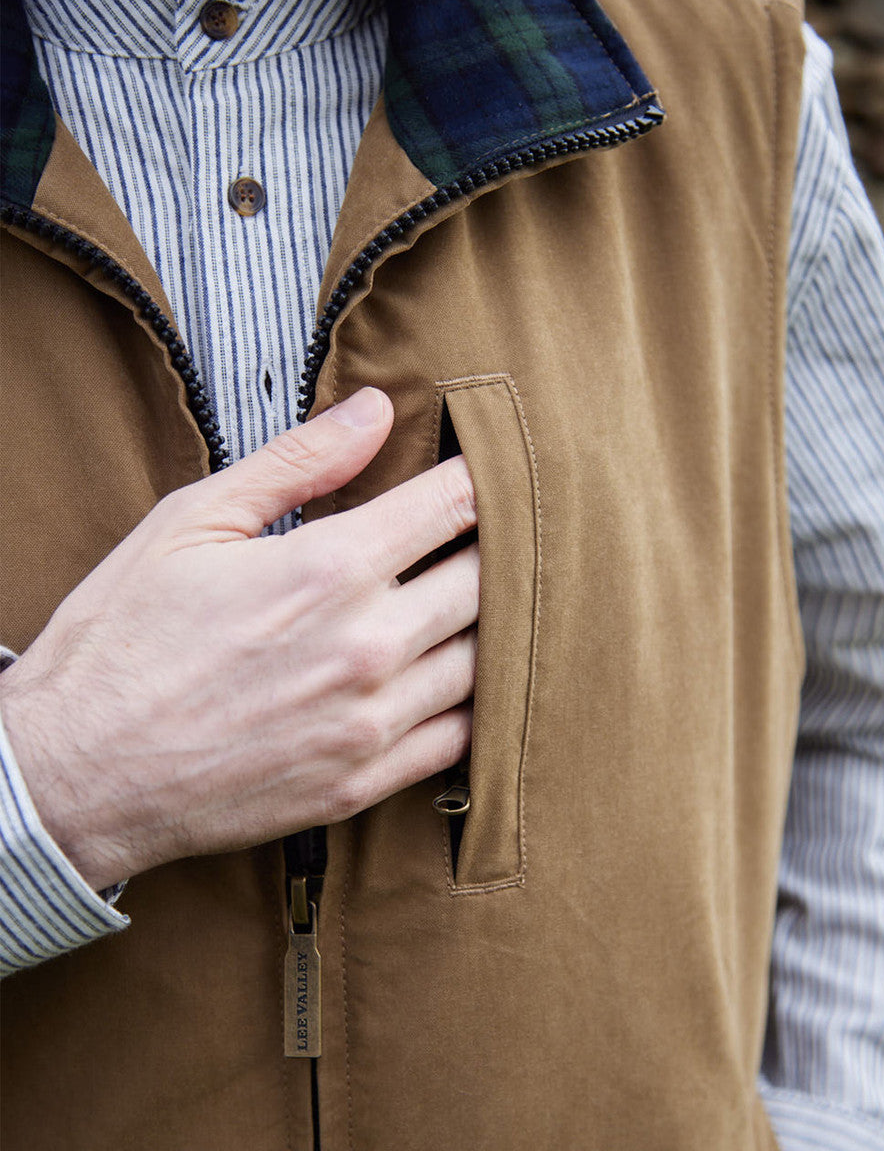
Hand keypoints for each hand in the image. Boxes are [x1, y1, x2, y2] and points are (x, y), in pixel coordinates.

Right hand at [0, 388, 477, 889]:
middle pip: (489, 581)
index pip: (455, 504)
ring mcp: (369, 723)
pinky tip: (457, 677)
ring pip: (487, 661)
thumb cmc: (121, 641)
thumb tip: (378, 411)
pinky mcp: (361, 784)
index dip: (485, 477)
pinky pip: (461, 739)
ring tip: (478, 601)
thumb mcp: (191, 523)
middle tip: (492, 533)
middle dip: (498, 547)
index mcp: (328, 568)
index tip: (488, 470)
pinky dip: (476, 702)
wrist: (73, 774)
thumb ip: (296, 463)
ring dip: (493, 623)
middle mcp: (366, 647)